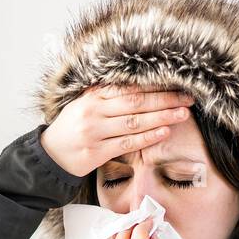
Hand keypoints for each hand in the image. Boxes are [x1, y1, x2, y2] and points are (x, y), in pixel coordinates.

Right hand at [40, 83, 194, 177]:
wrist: (50, 155)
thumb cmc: (71, 128)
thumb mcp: (83, 104)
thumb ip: (105, 95)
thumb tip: (137, 84)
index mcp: (93, 96)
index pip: (129, 87)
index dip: (154, 85)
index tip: (176, 84)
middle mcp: (94, 112)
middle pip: (136, 103)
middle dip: (165, 100)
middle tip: (187, 99)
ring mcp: (95, 132)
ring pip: (134, 122)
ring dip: (161, 117)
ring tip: (182, 114)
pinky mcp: (97, 152)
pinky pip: (127, 143)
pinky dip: (147, 137)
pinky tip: (164, 132)